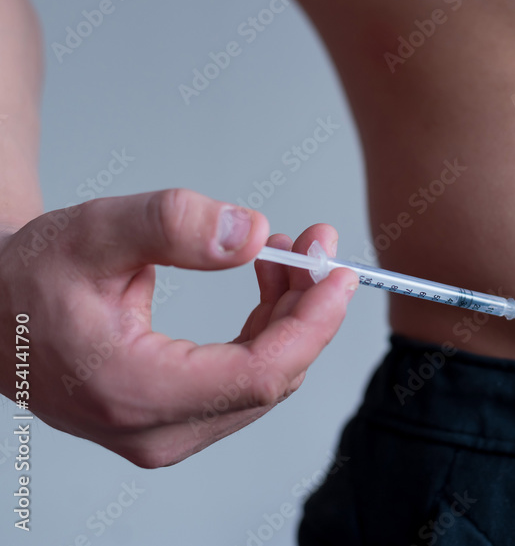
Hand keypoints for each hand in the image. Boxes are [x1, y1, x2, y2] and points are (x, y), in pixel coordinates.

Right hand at [0, 188, 357, 467]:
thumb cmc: (31, 278)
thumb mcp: (96, 231)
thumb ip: (174, 226)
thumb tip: (252, 233)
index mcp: (133, 391)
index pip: (259, 374)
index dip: (312, 324)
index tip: (337, 273)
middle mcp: (153, 430)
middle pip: (271, 379)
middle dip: (307, 308)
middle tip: (317, 245)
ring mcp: (164, 433)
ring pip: (264, 381)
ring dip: (291, 315)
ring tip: (288, 253)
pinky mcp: (171, 421)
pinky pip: (245, 380)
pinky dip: (268, 329)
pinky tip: (267, 280)